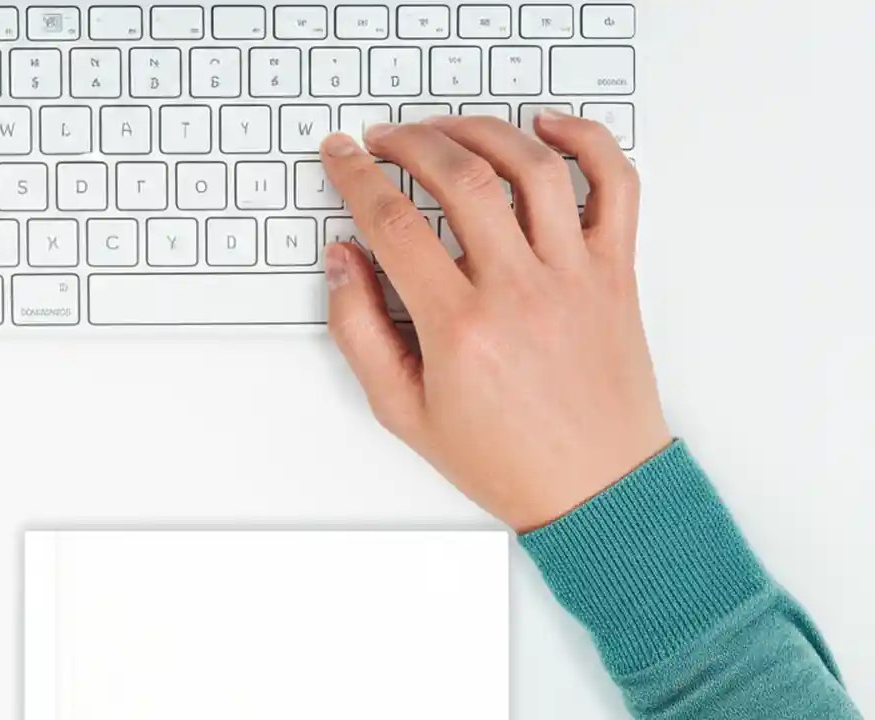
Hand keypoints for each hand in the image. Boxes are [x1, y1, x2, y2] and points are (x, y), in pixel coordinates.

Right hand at [319, 111, 669, 531]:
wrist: (596, 488)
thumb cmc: (505, 458)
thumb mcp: (402, 410)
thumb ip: (358, 330)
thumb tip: (343, 261)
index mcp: (459, 328)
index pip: (392, 224)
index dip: (355, 177)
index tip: (341, 156)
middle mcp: (519, 291)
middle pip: (459, 177)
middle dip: (409, 141)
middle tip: (385, 139)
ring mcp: (574, 275)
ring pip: (531, 167)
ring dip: (481, 130)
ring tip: (449, 130)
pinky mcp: (615, 272)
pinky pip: (615, 186)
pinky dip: (588, 141)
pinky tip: (549, 129)